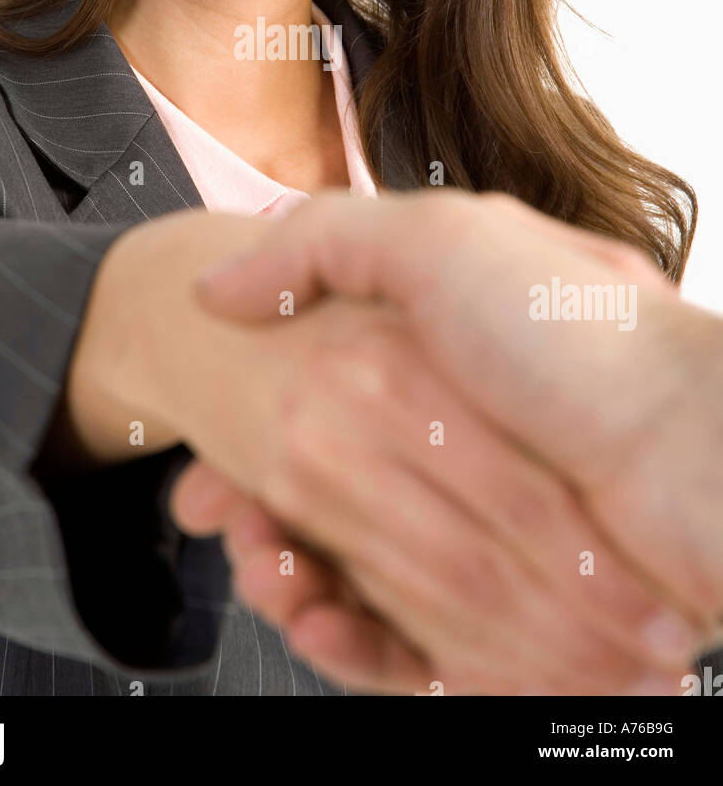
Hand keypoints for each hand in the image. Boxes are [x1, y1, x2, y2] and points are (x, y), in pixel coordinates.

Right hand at [170, 187, 722, 690]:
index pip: (322, 426)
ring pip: (363, 574)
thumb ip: (325, 245)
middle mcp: (463, 458)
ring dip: (301, 582)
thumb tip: (219, 284)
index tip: (214, 471)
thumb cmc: (579, 334)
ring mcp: (492, 542)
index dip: (257, 453)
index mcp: (437, 380)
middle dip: (270, 519)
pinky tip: (319, 617)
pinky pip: (412, 646)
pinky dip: (362, 644)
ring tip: (266, 572)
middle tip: (219, 517)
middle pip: (337, 506)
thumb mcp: (442, 241)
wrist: (702, 446)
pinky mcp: (512, 621)